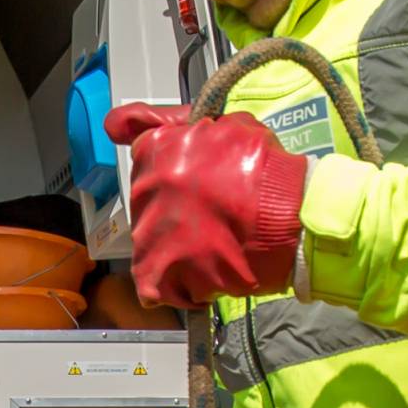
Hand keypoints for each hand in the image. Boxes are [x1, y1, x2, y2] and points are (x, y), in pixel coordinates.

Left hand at [104, 103, 306, 310]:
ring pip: (154, 244)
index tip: (196, 184)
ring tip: (216, 245)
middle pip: (149, 204)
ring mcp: (147, 234)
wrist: (291, 218)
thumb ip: (171, 122)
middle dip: (176, 210)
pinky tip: (205, 275)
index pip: (146, 161)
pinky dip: (177, 284)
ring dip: (179, 247)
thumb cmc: (266, 173)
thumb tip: (116, 124)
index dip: (175, 173)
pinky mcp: (156, 273)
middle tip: (214, 215)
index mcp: (154, 150)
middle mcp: (143, 190)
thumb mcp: (227, 125)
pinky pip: (155, 285)